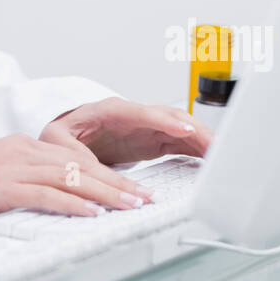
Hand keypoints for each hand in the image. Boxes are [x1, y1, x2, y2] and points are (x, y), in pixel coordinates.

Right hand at [0, 132, 155, 224]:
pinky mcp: (3, 188)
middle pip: (82, 166)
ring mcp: (15, 168)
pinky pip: (46, 195)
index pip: (77, 159)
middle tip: (146, 198)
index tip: (133, 188)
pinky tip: (92, 214)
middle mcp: (25, 151)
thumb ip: (27, 179)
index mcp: (26, 145)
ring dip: (107, 194)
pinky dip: (73, 205)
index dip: (109, 174)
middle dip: (118, 184)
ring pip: (72, 178)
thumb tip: (56, 197)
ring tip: (133, 207)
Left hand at [39, 97, 213, 164]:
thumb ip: (72, 153)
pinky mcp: (153, 140)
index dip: (164, 121)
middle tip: (218, 149)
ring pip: (181, 129)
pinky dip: (198, 151)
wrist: (66, 131)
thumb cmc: (62, 131)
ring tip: (224, 157)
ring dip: (203, 141)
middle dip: (196, 131)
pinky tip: (212, 161)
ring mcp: (146, 127)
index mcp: (110, 111)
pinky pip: (181, 143)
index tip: (185, 130)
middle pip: (171, 118)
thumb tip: (90, 169)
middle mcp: (134, 116)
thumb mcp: (56, 141)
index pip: (141, 113)